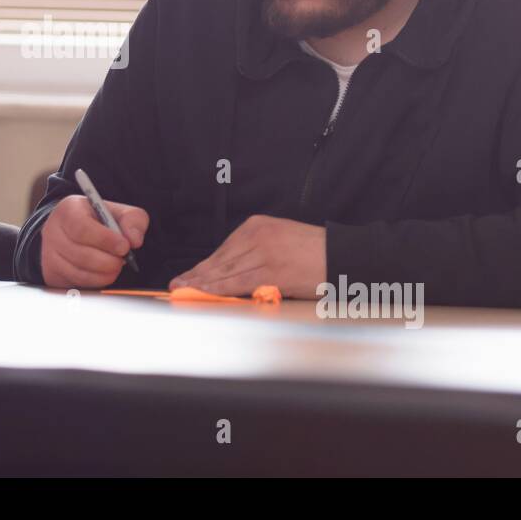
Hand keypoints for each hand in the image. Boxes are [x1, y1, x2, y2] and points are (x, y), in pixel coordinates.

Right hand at [40, 194, 148, 287]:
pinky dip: (95, 281)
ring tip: (115, 266)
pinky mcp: (52, 273)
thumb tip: (133, 239)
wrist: (75, 231)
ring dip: (103, 273)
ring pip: (78, 272)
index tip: (124, 247)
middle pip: (80, 254)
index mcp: (68, 210)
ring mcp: (50, 254)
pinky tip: (104, 273)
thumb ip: (132, 220)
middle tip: (122, 260)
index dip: (106, 240)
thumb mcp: (119, 212)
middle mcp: (53, 232)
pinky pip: (75, 283)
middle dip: (108, 261)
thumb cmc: (98, 220)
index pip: (82, 228)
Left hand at [169, 215, 325, 297]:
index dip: (203, 265)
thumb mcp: (280, 240)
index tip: (187, 275)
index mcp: (257, 226)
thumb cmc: (314, 253)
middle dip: (197, 274)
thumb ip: (255, 253)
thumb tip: (230, 273)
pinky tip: (205, 293)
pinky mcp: (272, 270)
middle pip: (220, 259)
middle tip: (177, 285)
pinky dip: (219, 289)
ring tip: (185, 292)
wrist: (343, 255)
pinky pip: (239, 281)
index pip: (223, 249)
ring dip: (203, 283)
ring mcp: (264, 252)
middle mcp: (257, 235)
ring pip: (226, 271)